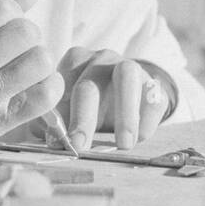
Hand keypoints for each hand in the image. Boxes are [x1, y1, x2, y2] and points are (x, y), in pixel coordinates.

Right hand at [0, 0, 63, 149]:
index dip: (10, 8)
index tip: (4, 21)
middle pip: (26, 31)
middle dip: (26, 33)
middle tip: (15, 45)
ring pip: (41, 60)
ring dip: (38, 59)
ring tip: (24, 64)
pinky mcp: (0, 122)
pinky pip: (46, 94)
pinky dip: (49, 85)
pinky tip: (34, 84)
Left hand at [43, 47, 172, 150]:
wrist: (128, 98)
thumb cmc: (91, 105)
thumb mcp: (69, 111)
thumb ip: (56, 123)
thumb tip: (51, 140)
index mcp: (75, 62)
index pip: (62, 84)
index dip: (57, 114)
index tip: (56, 141)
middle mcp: (101, 59)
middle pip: (90, 84)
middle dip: (83, 118)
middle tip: (79, 146)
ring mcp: (129, 67)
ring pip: (126, 77)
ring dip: (124, 113)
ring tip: (124, 143)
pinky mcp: (153, 84)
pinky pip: (153, 97)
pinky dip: (147, 119)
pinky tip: (141, 136)